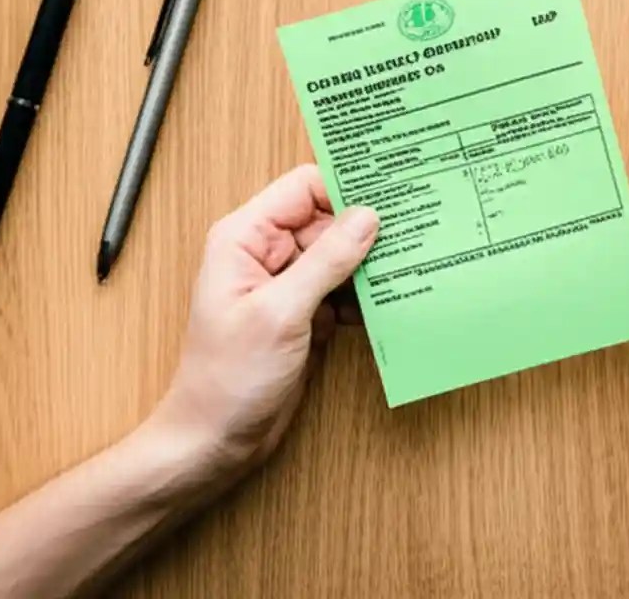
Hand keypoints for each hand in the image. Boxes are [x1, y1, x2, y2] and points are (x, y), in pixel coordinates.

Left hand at [149, 165, 378, 472]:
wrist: (215, 440)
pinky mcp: (304, 315)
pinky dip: (366, 297)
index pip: (303, 189)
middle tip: (414, 232)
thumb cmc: (227, 380)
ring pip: (341, 256)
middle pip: (328, 220)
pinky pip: (343, 290)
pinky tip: (389, 305)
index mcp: (244, 239)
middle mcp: (265, 255)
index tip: (390, 194)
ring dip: (370, 266)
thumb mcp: (280, 313)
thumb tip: (366, 218)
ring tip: (408, 267)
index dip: (345, 189)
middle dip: (368, 229)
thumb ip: (326, 262)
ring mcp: (287, 286)